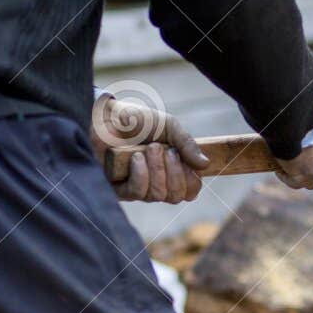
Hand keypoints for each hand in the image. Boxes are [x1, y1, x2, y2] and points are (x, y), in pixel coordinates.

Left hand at [91, 95, 207, 203]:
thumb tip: (205, 164)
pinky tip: (135, 158)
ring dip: (156, 169)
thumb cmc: (137, 120)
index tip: (182, 159)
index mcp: (172, 170)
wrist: (106, 116)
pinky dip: (140, 174)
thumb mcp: (168, 127)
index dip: (191, 180)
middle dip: (173, 172)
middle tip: (162, 149)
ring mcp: (138, 188)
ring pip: (158, 195)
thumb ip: (187, 144)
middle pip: (176, 196)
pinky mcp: (119, 190)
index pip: (190, 190)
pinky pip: (138, 192)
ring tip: (147, 149)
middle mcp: (156, 182)